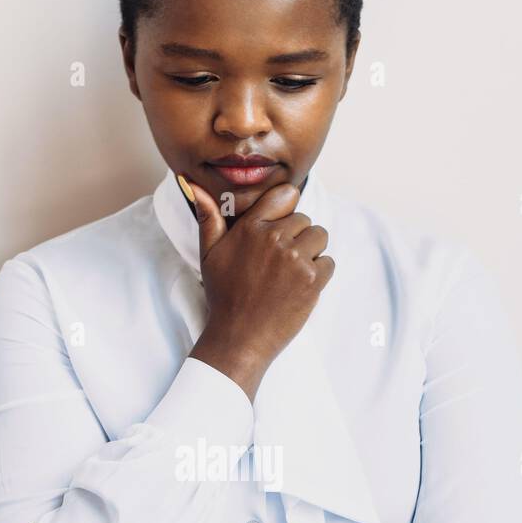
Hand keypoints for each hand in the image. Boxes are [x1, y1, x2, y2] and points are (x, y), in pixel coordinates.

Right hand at [183, 176, 334, 400]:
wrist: (239, 337)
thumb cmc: (224, 297)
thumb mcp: (209, 254)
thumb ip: (208, 218)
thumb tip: (193, 185)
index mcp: (251, 227)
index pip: (286, 195)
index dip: (288, 210)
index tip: (282, 228)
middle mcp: (274, 238)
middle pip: (305, 220)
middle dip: (297, 238)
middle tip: (280, 264)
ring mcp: (295, 258)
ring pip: (320, 238)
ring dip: (311, 254)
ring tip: (290, 275)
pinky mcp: (312, 279)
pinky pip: (328, 263)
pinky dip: (319, 276)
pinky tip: (298, 288)